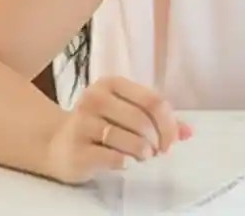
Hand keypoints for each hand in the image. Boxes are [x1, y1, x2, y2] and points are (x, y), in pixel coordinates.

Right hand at [44, 76, 192, 183]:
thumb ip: (158, 120)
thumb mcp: (126, 114)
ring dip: (144, 152)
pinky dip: (126, 162)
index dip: (169, 123)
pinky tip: (125, 161)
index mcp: (111, 83)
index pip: (153, 100)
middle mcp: (94, 98)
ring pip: (130, 139)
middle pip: (142, 120)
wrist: (56, 144)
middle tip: (156, 152)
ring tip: (142, 156)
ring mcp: (81, 123)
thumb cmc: (99, 127)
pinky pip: (113, 157)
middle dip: (157, 141)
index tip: (171, 141)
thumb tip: (188, 133)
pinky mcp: (76, 148)